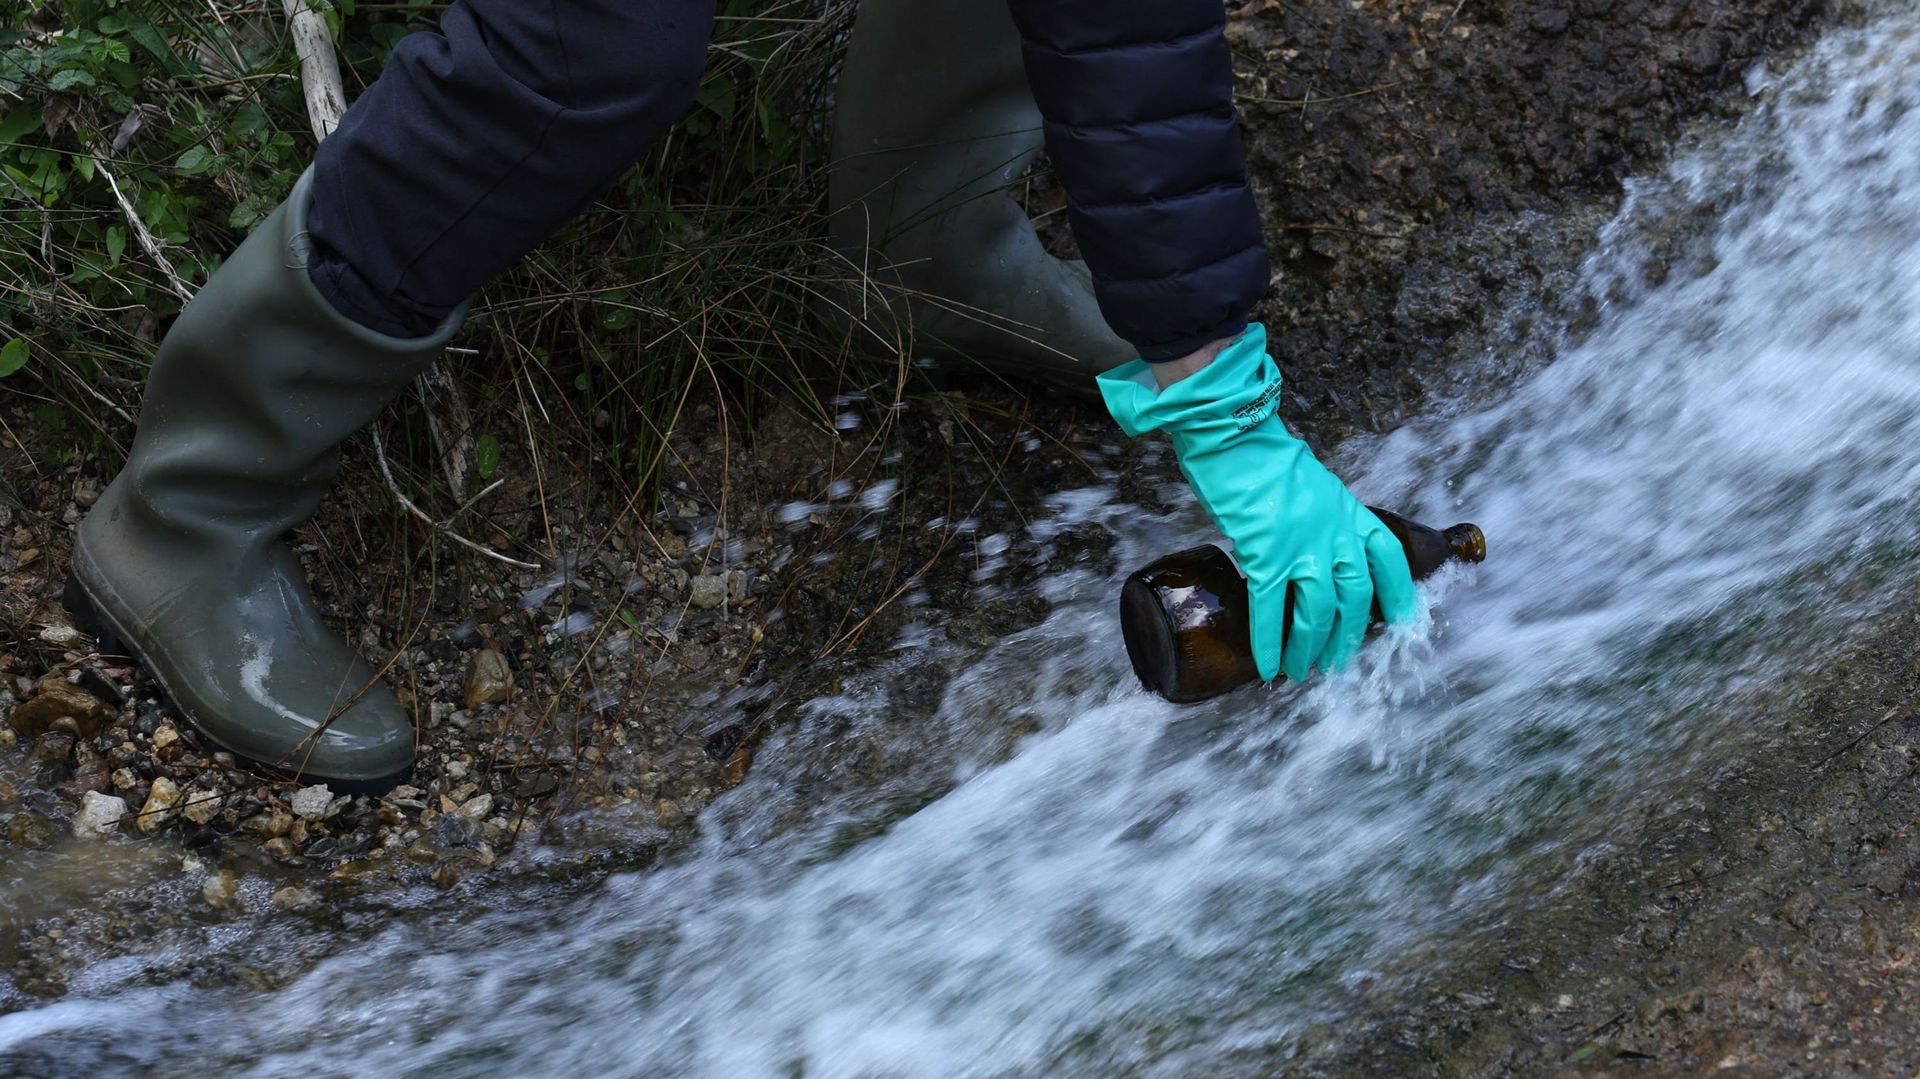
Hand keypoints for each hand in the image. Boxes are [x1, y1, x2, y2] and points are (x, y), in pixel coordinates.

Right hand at [1099, 324, 1416, 681]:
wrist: (1234, 434)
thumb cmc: (1262, 453)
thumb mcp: (1309, 483)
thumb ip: (1316, 515)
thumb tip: (1302, 540)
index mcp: (1350, 512)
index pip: (1389, 560)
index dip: (1399, 595)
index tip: (1404, 622)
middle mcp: (1336, 534)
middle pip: (1355, 599)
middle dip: (1346, 638)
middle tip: (1335, 663)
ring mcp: (1304, 548)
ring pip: (1318, 614)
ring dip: (1309, 649)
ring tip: (1301, 672)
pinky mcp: (1267, 556)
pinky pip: (1271, 611)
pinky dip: (1270, 644)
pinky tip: (1267, 665)